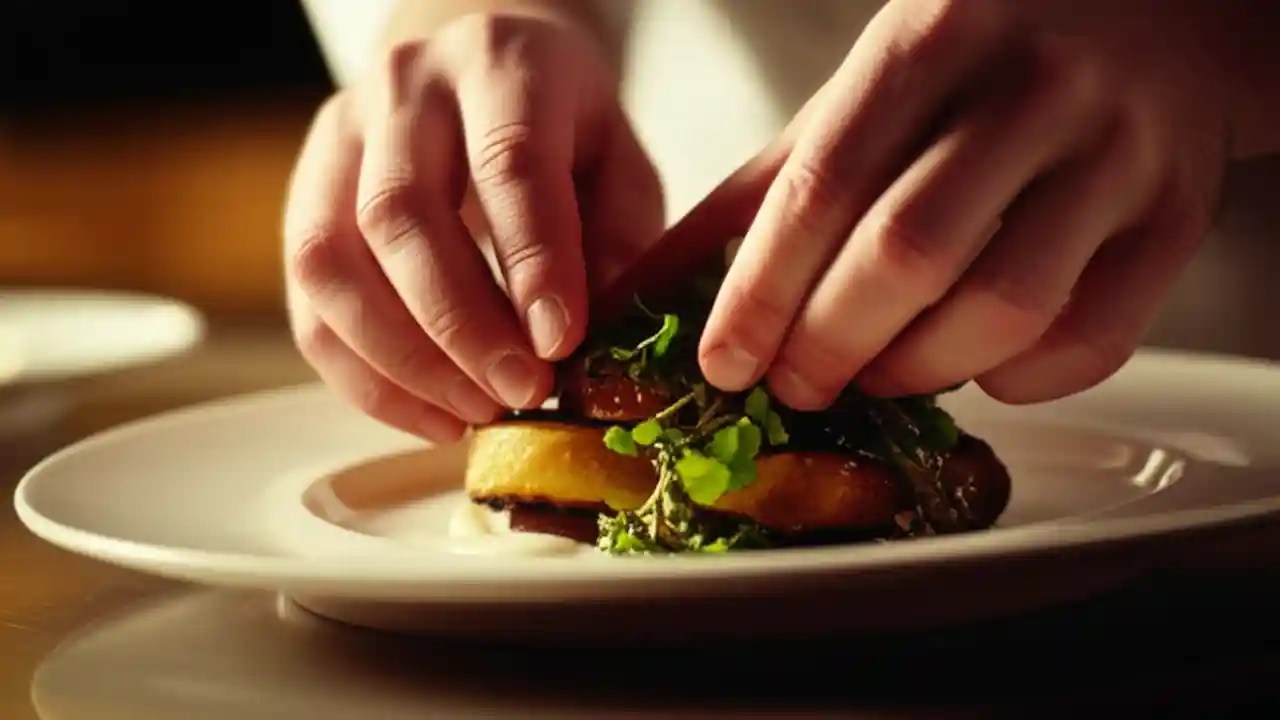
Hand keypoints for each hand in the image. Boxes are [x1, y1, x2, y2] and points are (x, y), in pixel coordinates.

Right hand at [282, 12, 662, 440]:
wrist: (477, 62)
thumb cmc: (562, 125)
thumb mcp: (617, 159)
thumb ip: (617, 236)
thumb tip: (588, 335)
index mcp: (499, 63)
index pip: (507, 163)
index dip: (533, 262)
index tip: (560, 344)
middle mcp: (403, 89)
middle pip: (401, 215)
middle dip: (461, 326)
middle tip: (524, 392)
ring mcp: (338, 141)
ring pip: (331, 264)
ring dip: (403, 362)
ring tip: (478, 412)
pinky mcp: (303, 197)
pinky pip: (309, 305)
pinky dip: (366, 380)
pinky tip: (433, 415)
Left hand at [661, 0, 1231, 408]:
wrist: (1159, 14)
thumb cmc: (980, 66)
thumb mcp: (862, 98)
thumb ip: (765, 192)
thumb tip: (648, 294)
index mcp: (930, 39)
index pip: (822, 186)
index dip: (762, 292)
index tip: (723, 363)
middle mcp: (1033, 86)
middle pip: (906, 254)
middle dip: (829, 344)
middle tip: (795, 383)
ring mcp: (1118, 151)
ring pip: (1002, 307)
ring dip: (917, 370)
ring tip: (877, 372)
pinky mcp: (1177, 218)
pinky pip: (1090, 342)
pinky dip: (1016, 381)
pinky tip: (976, 365)